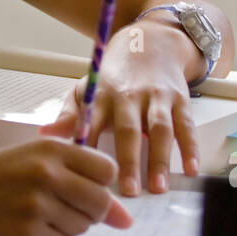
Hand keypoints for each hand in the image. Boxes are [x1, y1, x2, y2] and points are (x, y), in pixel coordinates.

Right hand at [0, 140, 133, 235]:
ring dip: (69, 224)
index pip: (107, 170)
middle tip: (66, 205)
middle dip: (91, 210)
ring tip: (40, 211)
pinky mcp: (25, 233)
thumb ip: (79, 176)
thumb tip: (126, 219)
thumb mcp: (34, 157)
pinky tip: (29, 225)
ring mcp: (36, 205)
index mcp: (52, 148)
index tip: (84, 185)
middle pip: (100, 202)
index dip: (101, 183)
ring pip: (82, 225)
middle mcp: (47, 174)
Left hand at [39, 24, 199, 195]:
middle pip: (129, 129)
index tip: (87, 174)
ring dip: (160, 159)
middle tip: (130, 191)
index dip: (90, 146)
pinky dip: (190, 148)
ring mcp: (157, 97)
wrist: (150, 44)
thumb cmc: (113, 77)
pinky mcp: (180, 100)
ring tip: (159, 187)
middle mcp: (130, 96)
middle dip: (129, 160)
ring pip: (160, 129)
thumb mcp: (87, 88)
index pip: (93, 123)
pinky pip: (186, 125)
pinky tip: (191, 169)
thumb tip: (44, 135)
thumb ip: (69, 114)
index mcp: (102, 96)